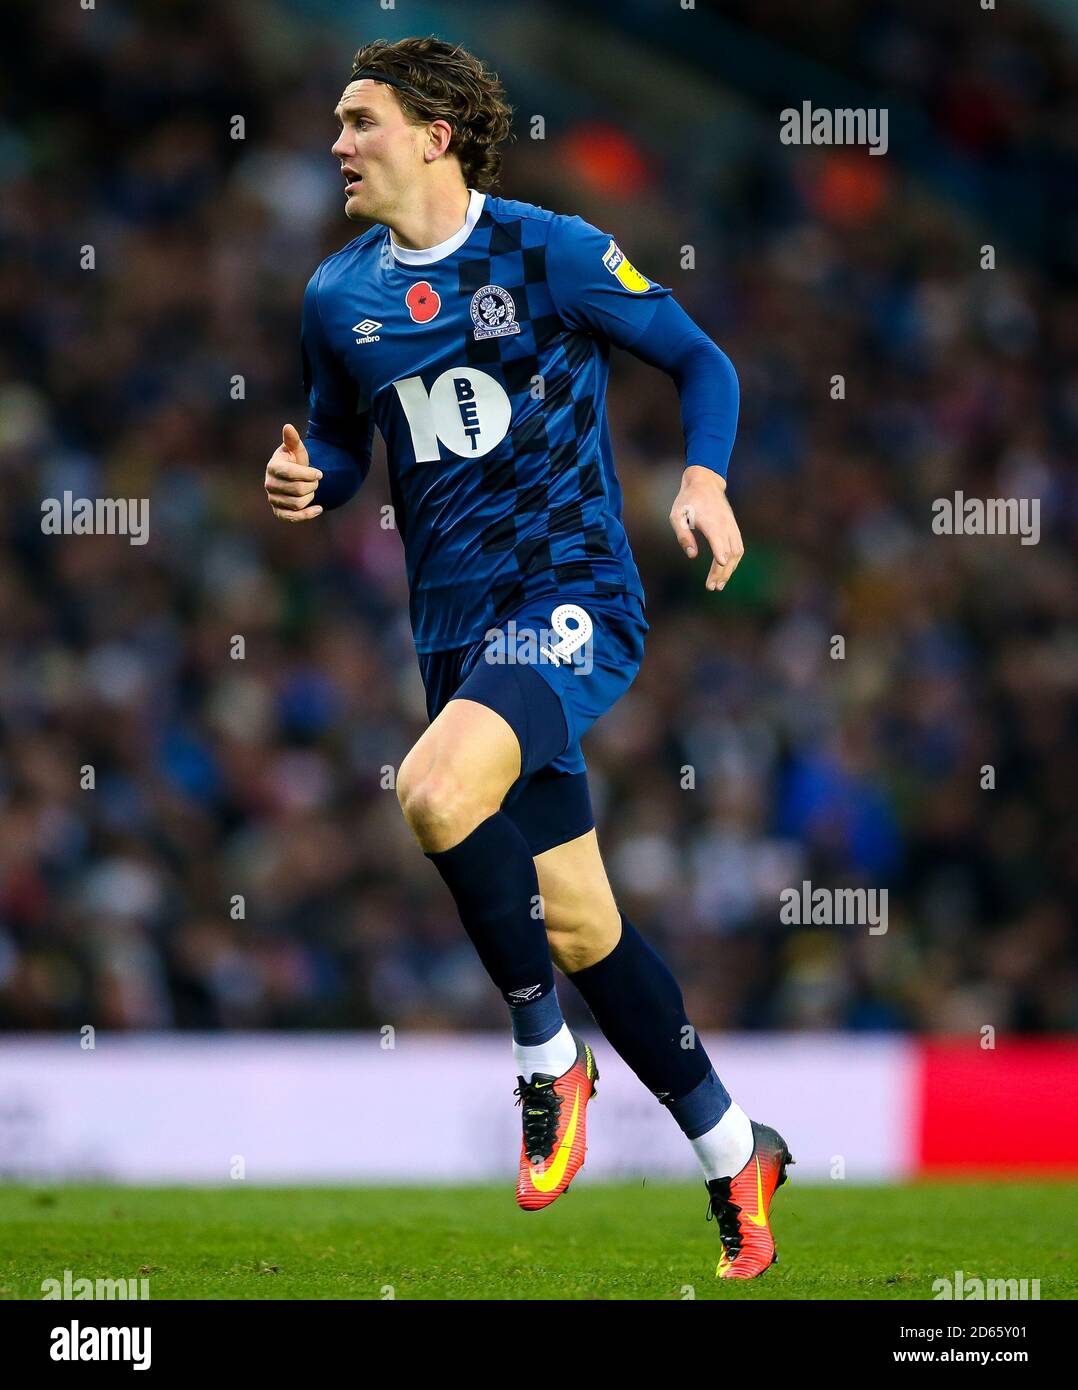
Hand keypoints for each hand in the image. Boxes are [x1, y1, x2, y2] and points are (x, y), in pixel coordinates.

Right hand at [264, 424, 323, 521]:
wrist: (291, 478)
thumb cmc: (294, 461)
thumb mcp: (295, 449)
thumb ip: (293, 440)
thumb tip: (288, 426)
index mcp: (273, 467)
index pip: (291, 473)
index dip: (308, 474)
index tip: (320, 474)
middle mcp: (269, 484)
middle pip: (298, 489)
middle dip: (312, 485)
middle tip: (316, 481)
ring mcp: (273, 499)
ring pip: (299, 503)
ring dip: (311, 496)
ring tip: (311, 490)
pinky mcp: (279, 512)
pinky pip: (293, 518)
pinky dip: (308, 514)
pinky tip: (319, 508)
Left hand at [669, 465, 743, 590]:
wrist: (705, 482)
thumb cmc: (687, 500)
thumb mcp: (677, 515)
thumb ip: (683, 536)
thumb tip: (693, 555)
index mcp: (710, 522)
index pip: (719, 541)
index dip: (721, 554)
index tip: (721, 566)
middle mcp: (725, 525)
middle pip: (729, 552)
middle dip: (722, 572)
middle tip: (712, 587)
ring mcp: (732, 526)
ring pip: (737, 552)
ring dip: (730, 570)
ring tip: (719, 584)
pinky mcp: (734, 528)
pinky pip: (739, 548)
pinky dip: (734, 561)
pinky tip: (726, 571)